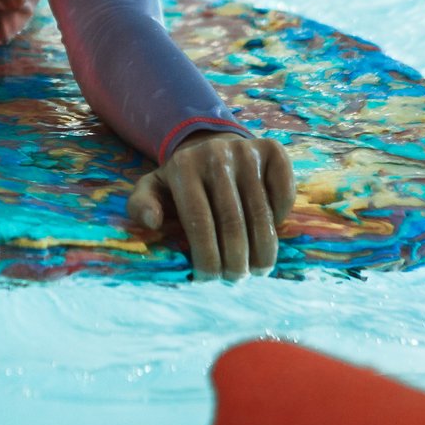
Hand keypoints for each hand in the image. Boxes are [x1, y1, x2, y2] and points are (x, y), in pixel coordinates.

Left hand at [126, 130, 294, 279]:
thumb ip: (141, 205)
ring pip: (260, 212)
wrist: (213, 145)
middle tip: (237, 279)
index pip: (198, 221)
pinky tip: (270, 233)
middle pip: (232, 221)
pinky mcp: (273, 150)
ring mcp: (247, 151)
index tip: (209, 279)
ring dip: (262, 249)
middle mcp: (216, 155)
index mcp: (183, 166)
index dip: (206, 255)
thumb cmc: (183, 180)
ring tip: (258, 270)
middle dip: (236, 259)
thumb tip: (153, 221)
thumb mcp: (153, 188)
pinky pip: (283, 193)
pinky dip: (280, 219)